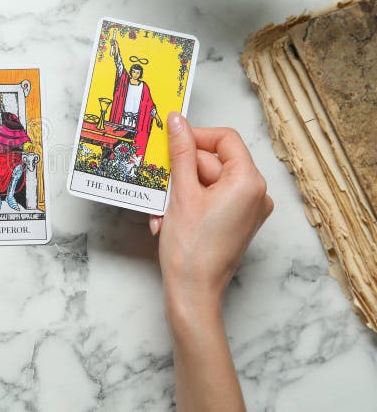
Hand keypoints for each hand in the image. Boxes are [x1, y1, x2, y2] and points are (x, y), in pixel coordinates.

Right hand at [152, 113, 272, 411]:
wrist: (193, 292)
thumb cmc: (190, 248)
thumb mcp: (181, 193)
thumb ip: (180, 152)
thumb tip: (177, 121)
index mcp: (249, 181)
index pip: (225, 139)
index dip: (195, 136)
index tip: (170, 139)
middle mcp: (256, 193)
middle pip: (214, 161)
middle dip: (181, 172)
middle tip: (157, 182)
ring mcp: (248, 209)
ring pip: (208, 181)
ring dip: (179, 191)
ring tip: (160, 210)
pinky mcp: (237, 222)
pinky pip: (211, 198)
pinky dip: (188, 204)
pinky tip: (167, 219)